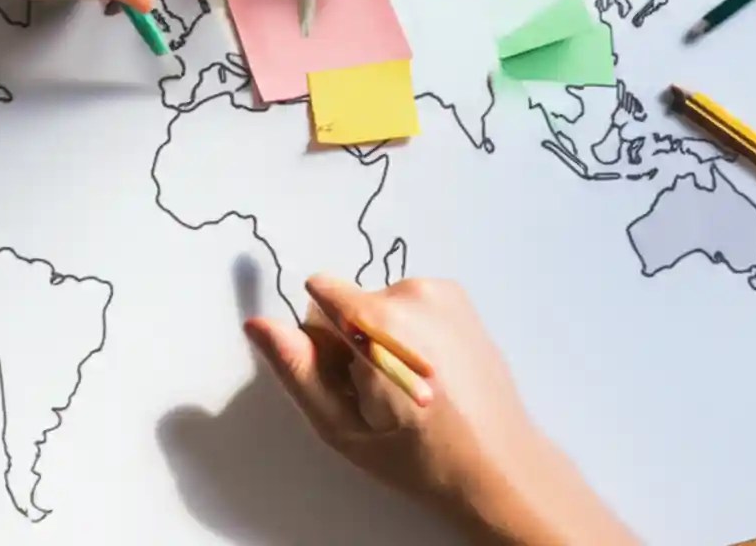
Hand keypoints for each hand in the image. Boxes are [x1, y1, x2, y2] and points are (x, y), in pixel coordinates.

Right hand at [245, 275, 636, 544]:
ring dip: (383, 337)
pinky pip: (407, 303)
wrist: (497, 464)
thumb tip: (258, 323)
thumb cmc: (416, 456)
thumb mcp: (343, 426)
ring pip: (377, 303)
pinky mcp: (457, 295)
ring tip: (411, 386)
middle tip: (382, 393)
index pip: (316, 298)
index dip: (324, 342)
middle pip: (348, 303)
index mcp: (378, 326)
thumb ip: (298, 370)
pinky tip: (431, 370)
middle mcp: (411, 294)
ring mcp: (440, 291)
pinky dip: (410, 331)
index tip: (349, 379)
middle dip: (353, 340)